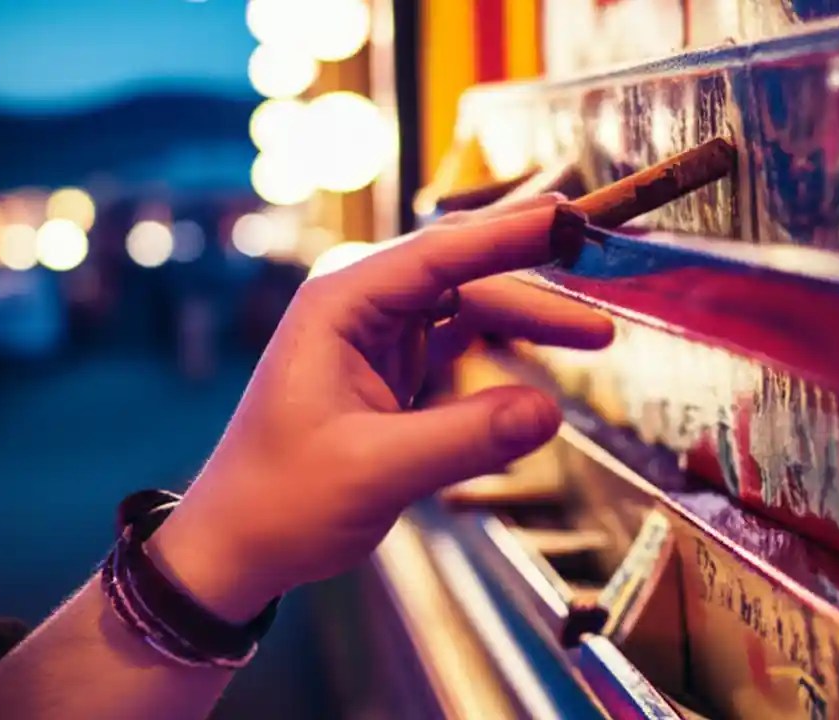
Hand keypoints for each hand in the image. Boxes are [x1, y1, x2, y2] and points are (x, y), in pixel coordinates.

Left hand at [147, 194, 611, 621]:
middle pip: (461, 270)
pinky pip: (458, 343)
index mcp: (340, 306)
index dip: (509, 235)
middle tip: (599, 258)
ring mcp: (376, 338)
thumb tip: (550, 412)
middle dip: (531, 269)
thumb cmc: (282, 500)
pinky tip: (543, 359)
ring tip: (594, 335)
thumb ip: (465, 439)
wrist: (239, 543)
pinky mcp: (390, 371)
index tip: (569, 220)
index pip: (438, 254)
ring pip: (467, 306)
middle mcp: (359, 308)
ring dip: (526, 316)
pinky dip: (503, 348)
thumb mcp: (377, 470)